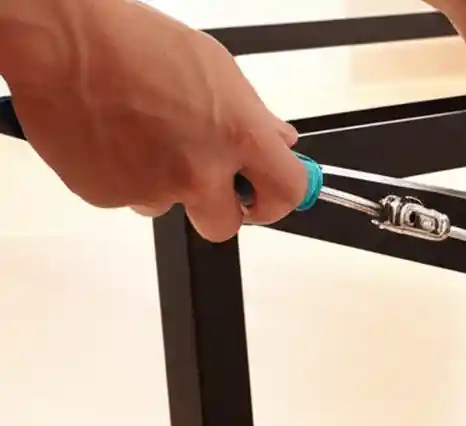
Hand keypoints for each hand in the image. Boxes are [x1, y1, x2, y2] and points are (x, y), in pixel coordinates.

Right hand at [0, 0, 306, 240]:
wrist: (61, 43)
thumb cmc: (134, 43)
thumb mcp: (215, 67)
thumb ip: (252, 114)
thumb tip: (279, 139)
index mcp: (238, 135)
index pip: (287, 192)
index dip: (279, 199)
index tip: (268, 196)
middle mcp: (200, 171)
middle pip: (226, 224)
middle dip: (219, 208)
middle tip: (203, 178)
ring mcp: (154, 189)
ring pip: (170, 206)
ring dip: (164, 184)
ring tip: (143, 135)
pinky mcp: (110, 197)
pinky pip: (128, 198)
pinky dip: (124, 176)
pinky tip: (116, 138)